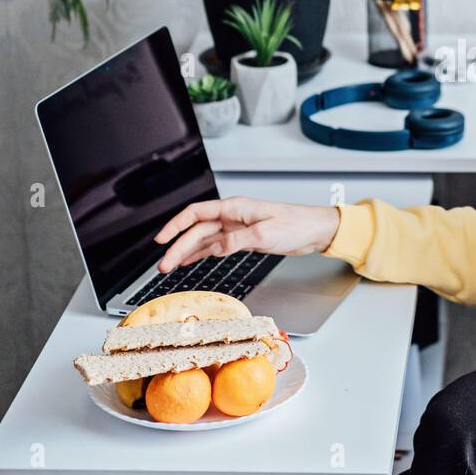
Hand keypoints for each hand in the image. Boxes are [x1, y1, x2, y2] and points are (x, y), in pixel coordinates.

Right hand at [152, 198, 341, 272]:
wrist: (314, 230)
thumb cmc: (296, 225)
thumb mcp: (265, 234)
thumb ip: (237, 241)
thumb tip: (214, 248)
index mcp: (235, 208)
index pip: (196, 213)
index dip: (175, 225)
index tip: (161, 239)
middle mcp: (232, 216)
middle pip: (196, 230)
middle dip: (177, 246)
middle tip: (163, 265)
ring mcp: (236, 228)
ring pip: (203, 239)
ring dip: (186, 252)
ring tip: (169, 266)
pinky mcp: (242, 239)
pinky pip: (215, 246)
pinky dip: (201, 254)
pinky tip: (189, 262)